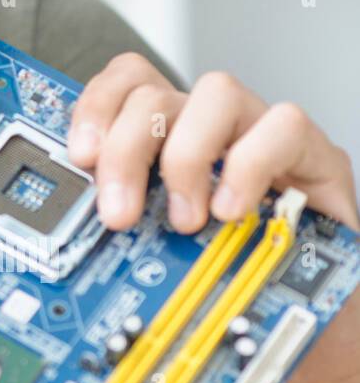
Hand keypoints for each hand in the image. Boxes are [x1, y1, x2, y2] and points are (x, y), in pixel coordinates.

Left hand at [67, 53, 359, 382]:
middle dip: (125, 151)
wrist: (307, 301)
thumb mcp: (162, 243)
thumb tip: (68, 240)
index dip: (96, 105)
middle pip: (154, 95)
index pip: (126, 80)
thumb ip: (126, 224)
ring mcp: (260, 131)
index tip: (79, 156)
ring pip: (215, 91)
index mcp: (168, 133)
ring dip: (187, 155)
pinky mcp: (313, 153)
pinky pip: (282, 126)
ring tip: (183, 217)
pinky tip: (231, 212)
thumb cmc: (228, 265)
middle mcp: (209, 122)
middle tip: (119, 213)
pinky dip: (249, 167)